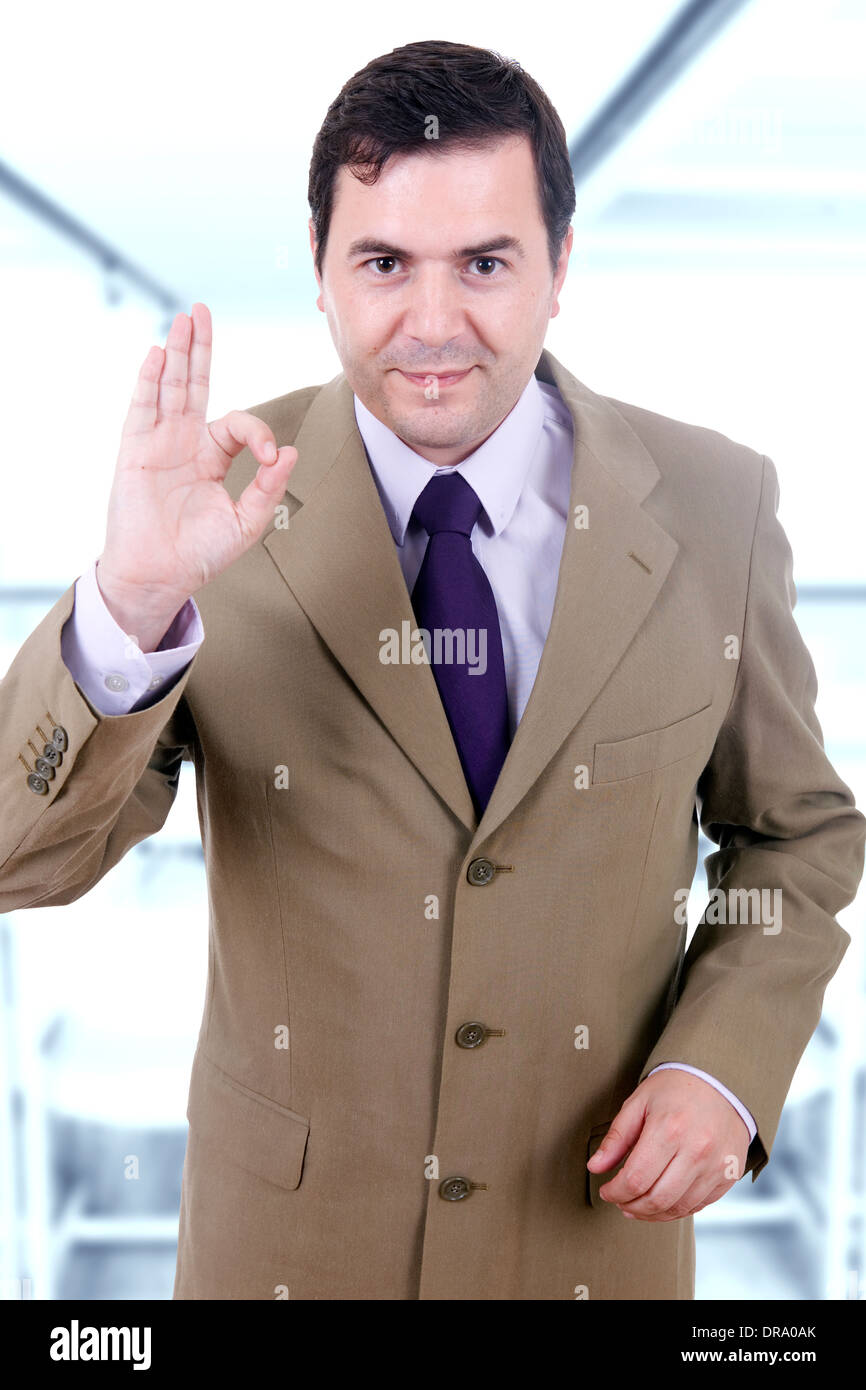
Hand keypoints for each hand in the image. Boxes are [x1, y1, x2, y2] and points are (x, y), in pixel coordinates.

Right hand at [98, 303, 296, 615]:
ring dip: (176, 353)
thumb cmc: (199, 554)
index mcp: (210, 457)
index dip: (259, 435)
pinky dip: (150, 381)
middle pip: (192, 385)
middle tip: (202, 311)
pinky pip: (142, 409)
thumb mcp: (245, 522)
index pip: (237, 425)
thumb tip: (290, 453)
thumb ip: (268, 489)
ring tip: (184, 318)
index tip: (270, 458)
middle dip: (198, 348)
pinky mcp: (135, 452)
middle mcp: (183, 444)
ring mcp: (157, 444)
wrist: (160, 576)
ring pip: (169, 389)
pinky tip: (157, 354)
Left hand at [586, 1070, 749, 1220]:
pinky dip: (676, 1210)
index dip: (615, 1192)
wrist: (721, 1080)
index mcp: (670, 1129)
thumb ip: (616, 1137)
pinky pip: (699, 1206)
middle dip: (631, 1206)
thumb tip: (595, 1167)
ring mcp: (717, 1165)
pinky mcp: (729, 1175)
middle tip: (620, 1202)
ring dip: (652, 1214)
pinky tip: (663, 1201)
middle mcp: (697, 1150)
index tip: (607, 1191)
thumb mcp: (639, 1102)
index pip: (636, 1179)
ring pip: (678, 1208)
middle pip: (657, 1199)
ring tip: (638, 1205)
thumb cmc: (676, 1088)